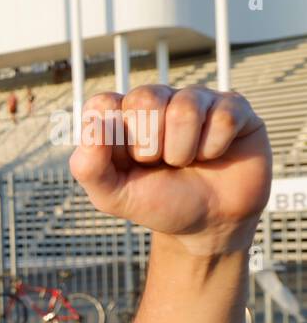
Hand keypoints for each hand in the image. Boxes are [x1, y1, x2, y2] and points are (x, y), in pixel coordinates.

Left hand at [70, 86, 272, 256]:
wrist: (208, 223)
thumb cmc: (158, 202)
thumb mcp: (112, 196)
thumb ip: (88, 167)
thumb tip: (94, 127)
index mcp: (120, 114)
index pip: (103, 103)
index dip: (114, 140)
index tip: (127, 162)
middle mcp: (156, 99)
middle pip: (144, 99)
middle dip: (150, 146)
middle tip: (159, 164)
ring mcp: (195, 99)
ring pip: (184, 108)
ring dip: (182, 151)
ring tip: (185, 162)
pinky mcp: (233, 107)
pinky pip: (223, 117)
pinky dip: (214, 149)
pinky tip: (213, 156)